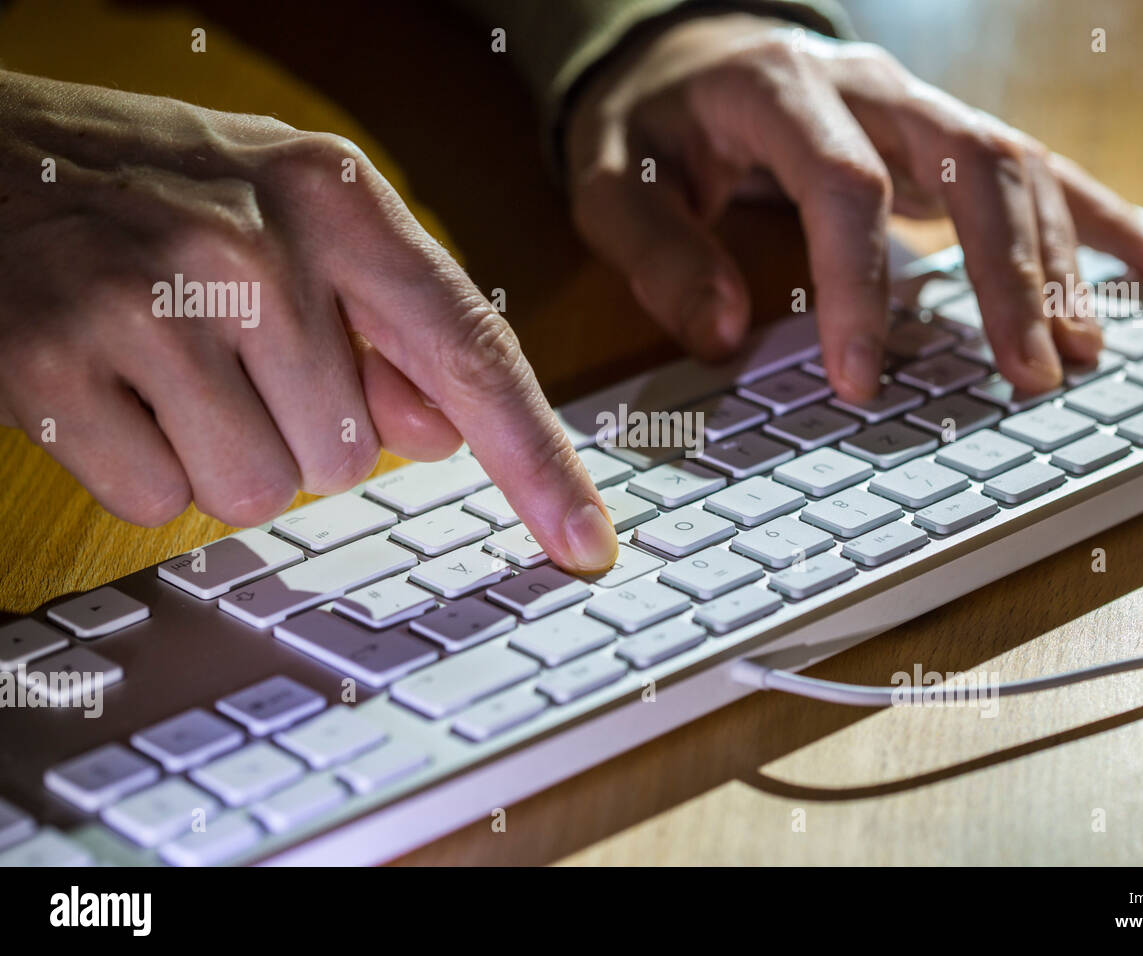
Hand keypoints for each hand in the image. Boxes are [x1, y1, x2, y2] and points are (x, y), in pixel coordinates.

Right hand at [0, 71, 616, 571]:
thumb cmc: (157, 194)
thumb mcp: (289, 220)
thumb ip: (381, 323)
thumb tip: (443, 432)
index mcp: (334, 200)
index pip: (471, 354)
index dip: (539, 463)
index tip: (587, 544)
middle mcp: (253, 244)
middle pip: (351, 456)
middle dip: (298, 432)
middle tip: (227, 354)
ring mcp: (148, 302)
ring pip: (258, 493)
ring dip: (220, 455)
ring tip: (167, 367)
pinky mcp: (53, 365)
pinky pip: (158, 503)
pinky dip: (140, 466)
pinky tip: (108, 387)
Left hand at [565, 13, 1142, 401]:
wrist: (689, 53)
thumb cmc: (650, 124)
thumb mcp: (611, 180)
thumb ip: (653, 251)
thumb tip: (721, 332)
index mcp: (776, 93)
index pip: (839, 185)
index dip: (858, 285)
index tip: (863, 381)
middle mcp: (867, 88)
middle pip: (965, 165)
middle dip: (1004, 275)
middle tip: (1028, 376)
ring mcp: (917, 105)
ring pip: (1016, 165)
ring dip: (1060, 259)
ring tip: (1083, 350)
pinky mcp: (944, 133)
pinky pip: (1037, 169)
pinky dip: (1101, 221)